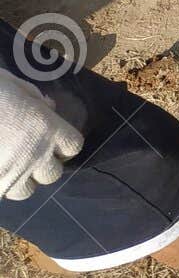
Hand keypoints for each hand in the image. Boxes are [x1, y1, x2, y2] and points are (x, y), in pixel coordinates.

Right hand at [0, 72, 83, 201]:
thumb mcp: (15, 84)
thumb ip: (35, 100)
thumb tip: (48, 107)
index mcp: (47, 128)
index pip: (73, 146)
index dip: (63, 144)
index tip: (51, 139)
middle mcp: (34, 155)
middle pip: (52, 174)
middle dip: (42, 166)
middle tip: (27, 154)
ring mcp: (10, 174)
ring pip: (25, 190)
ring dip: (19, 179)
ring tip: (7, 165)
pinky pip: (1, 193)